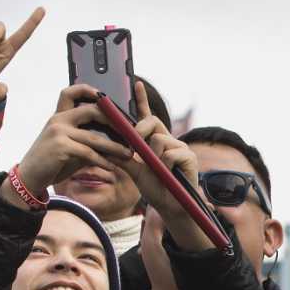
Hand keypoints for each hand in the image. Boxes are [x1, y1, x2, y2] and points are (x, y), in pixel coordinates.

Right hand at [11, 86, 136, 198]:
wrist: (29, 177)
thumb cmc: (51, 162)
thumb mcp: (67, 145)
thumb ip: (83, 138)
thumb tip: (110, 138)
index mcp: (59, 116)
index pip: (71, 92)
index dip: (89, 90)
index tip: (108, 98)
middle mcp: (58, 120)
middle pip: (91, 111)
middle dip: (113, 121)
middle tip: (129, 131)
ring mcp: (58, 132)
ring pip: (94, 137)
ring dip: (114, 147)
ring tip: (128, 154)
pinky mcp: (60, 147)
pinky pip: (88, 153)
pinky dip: (102, 161)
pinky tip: (112, 167)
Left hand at [115, 81, 214, 250]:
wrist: (171, 206)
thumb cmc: (155, 188)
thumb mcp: (133, 170)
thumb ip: (121, 156)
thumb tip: (101, 146)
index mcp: (154, 140)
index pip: (147, 116)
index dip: (142, 99)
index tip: (136, 83)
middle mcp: (168, 139)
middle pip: (152, 121)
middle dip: (141, 131)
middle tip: (137, 147)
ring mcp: (180, 146)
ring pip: (159, 140)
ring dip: (155, 157)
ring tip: (159, 171)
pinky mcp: (189, 156)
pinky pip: (171, 153)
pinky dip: (166, 165)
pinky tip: (169, 173)